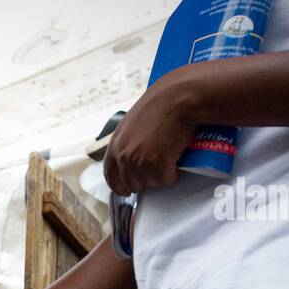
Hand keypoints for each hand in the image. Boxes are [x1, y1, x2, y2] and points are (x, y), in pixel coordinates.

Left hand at [102, 69, 197, 195]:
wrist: (177, 98)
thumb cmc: (160, 105)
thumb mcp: (133, 122)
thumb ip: (128, 141)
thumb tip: (132, 158)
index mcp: (115, 144)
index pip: (110, 175)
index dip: (118, 185)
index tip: (125, 190)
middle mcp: (123, 155)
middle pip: (132, 184)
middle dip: (146, 180)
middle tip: (159, 167)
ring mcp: (139, 162)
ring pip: (151, 183)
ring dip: (161, 175)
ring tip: (169, 157)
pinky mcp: (156, 165)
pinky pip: (166, 180)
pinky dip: (174, 173)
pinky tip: (177, 159)